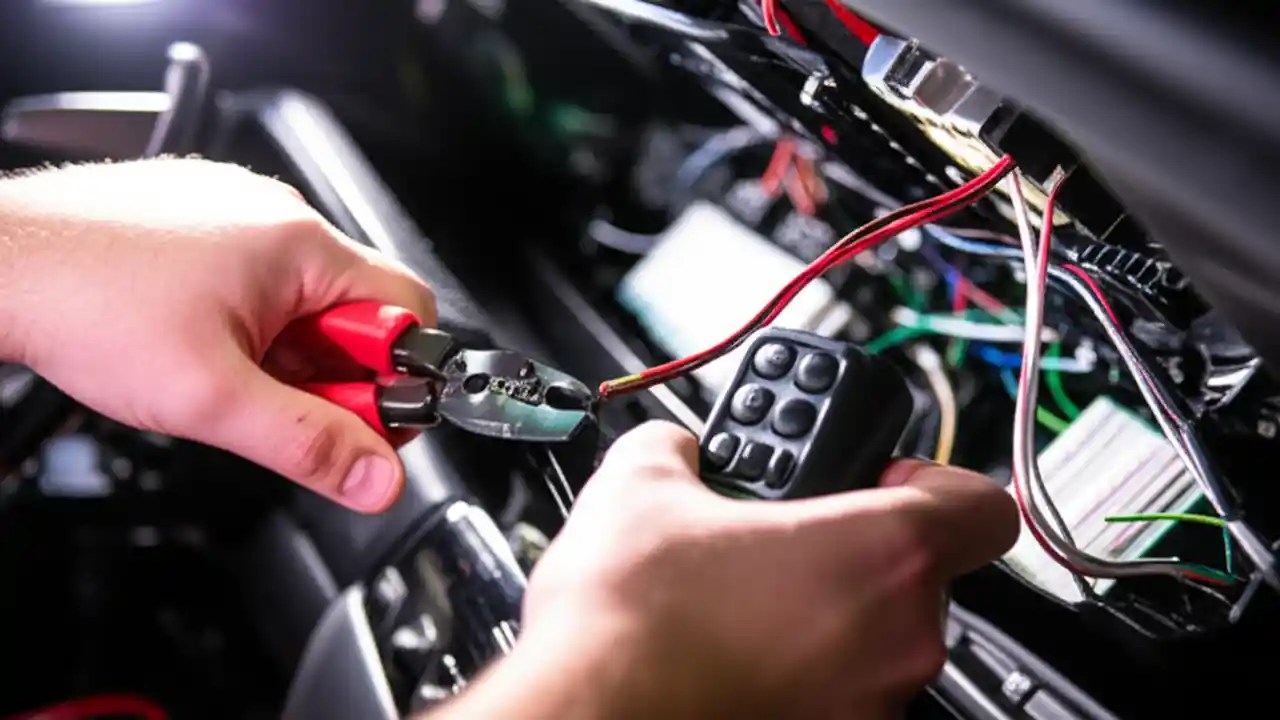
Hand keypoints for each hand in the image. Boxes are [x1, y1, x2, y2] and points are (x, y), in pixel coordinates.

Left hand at [0, 159, 434, 511]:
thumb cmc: (83, 303)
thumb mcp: (211, 399)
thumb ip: (308, 445)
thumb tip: (376, 476)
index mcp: (301, 244)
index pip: (407, 310)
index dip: (394, 376)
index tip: (364, 419)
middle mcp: (277, 215)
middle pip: (355, 309)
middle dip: (332, 371)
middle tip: (281, 408)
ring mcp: (236, 212)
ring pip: (303, 301)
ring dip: (287, 353)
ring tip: (227, 378)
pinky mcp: (201, 220)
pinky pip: (259, 282)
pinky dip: (250, 327)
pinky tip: (202, 348)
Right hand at [432, 421, 1017, 718]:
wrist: (587, 716)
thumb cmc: (628, 623)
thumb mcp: (642, 482)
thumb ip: (683, 446)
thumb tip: (680, 451)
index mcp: (883, 555)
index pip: (981, 505)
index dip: (932, 481)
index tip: (880, 478)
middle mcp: (900, 641)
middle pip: (917, 576)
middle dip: (850, 551)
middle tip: (783, 539)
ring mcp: (871, 707)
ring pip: (875, 641)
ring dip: (823, 616)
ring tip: (741, 601)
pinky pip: (838, 692)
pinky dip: (801, 670)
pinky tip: (731, 654)